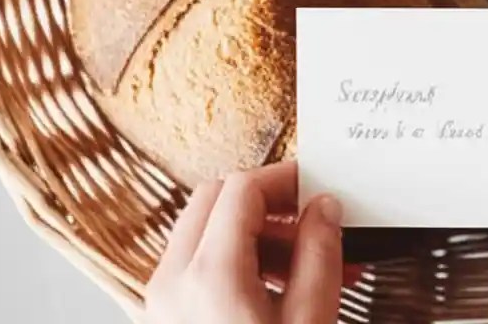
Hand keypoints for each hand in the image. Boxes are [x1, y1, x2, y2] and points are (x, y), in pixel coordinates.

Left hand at [145, 162, 344, 323]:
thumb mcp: (309, 320)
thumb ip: (320, 257)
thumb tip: (325, 209)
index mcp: (211, 276)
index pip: (241, 188)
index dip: (284, 178)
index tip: (315, 188)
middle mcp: (173, 280)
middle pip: (214, 198)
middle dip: (267, 201)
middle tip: (309, 218)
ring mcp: (162, 298)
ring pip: (203, 229)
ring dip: (254, 232)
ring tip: (304, 263)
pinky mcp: (164, 313)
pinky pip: (195, 262)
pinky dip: (234, 259)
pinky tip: (275, 284)